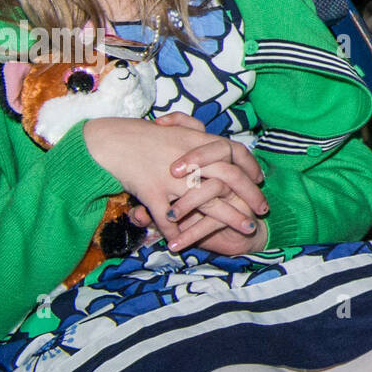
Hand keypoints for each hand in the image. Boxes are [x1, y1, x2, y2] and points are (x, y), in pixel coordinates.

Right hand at [84, 116, 266, 245]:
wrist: (109, 141)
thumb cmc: (139, 135)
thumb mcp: (171, 127)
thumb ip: (193, 129)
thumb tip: (209, 134)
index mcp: (195, 140)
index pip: (234, 152)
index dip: (250, 166)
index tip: (260, 179)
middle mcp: (188, 159)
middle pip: (229, 178)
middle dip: (250, 195)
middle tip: (262, 209)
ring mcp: (171, 178)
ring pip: (208, 201)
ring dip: (230, 217)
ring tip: (247, 227)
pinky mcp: (153, 192)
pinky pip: (169, 218)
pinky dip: (178, 232)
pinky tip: (188, 244)